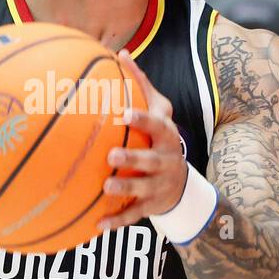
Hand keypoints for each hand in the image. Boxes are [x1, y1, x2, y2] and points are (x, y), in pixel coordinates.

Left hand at [97, 50, 188, 231]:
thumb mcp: (159, 110)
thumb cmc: (160, 137)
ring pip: (143, 189)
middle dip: (134, 158)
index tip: (124, 114)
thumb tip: (121, 52)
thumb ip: (140, 84)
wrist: (182, 183)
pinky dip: (116, 221)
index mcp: (166, 136)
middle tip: (111, 155)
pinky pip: (133, 215)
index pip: (158, 126)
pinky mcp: (151, 206)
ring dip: (125, 189)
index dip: (143, 120)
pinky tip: (97, 226)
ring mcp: (160, 185)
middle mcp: (166, 160)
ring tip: (106, 187)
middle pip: (152, 160)